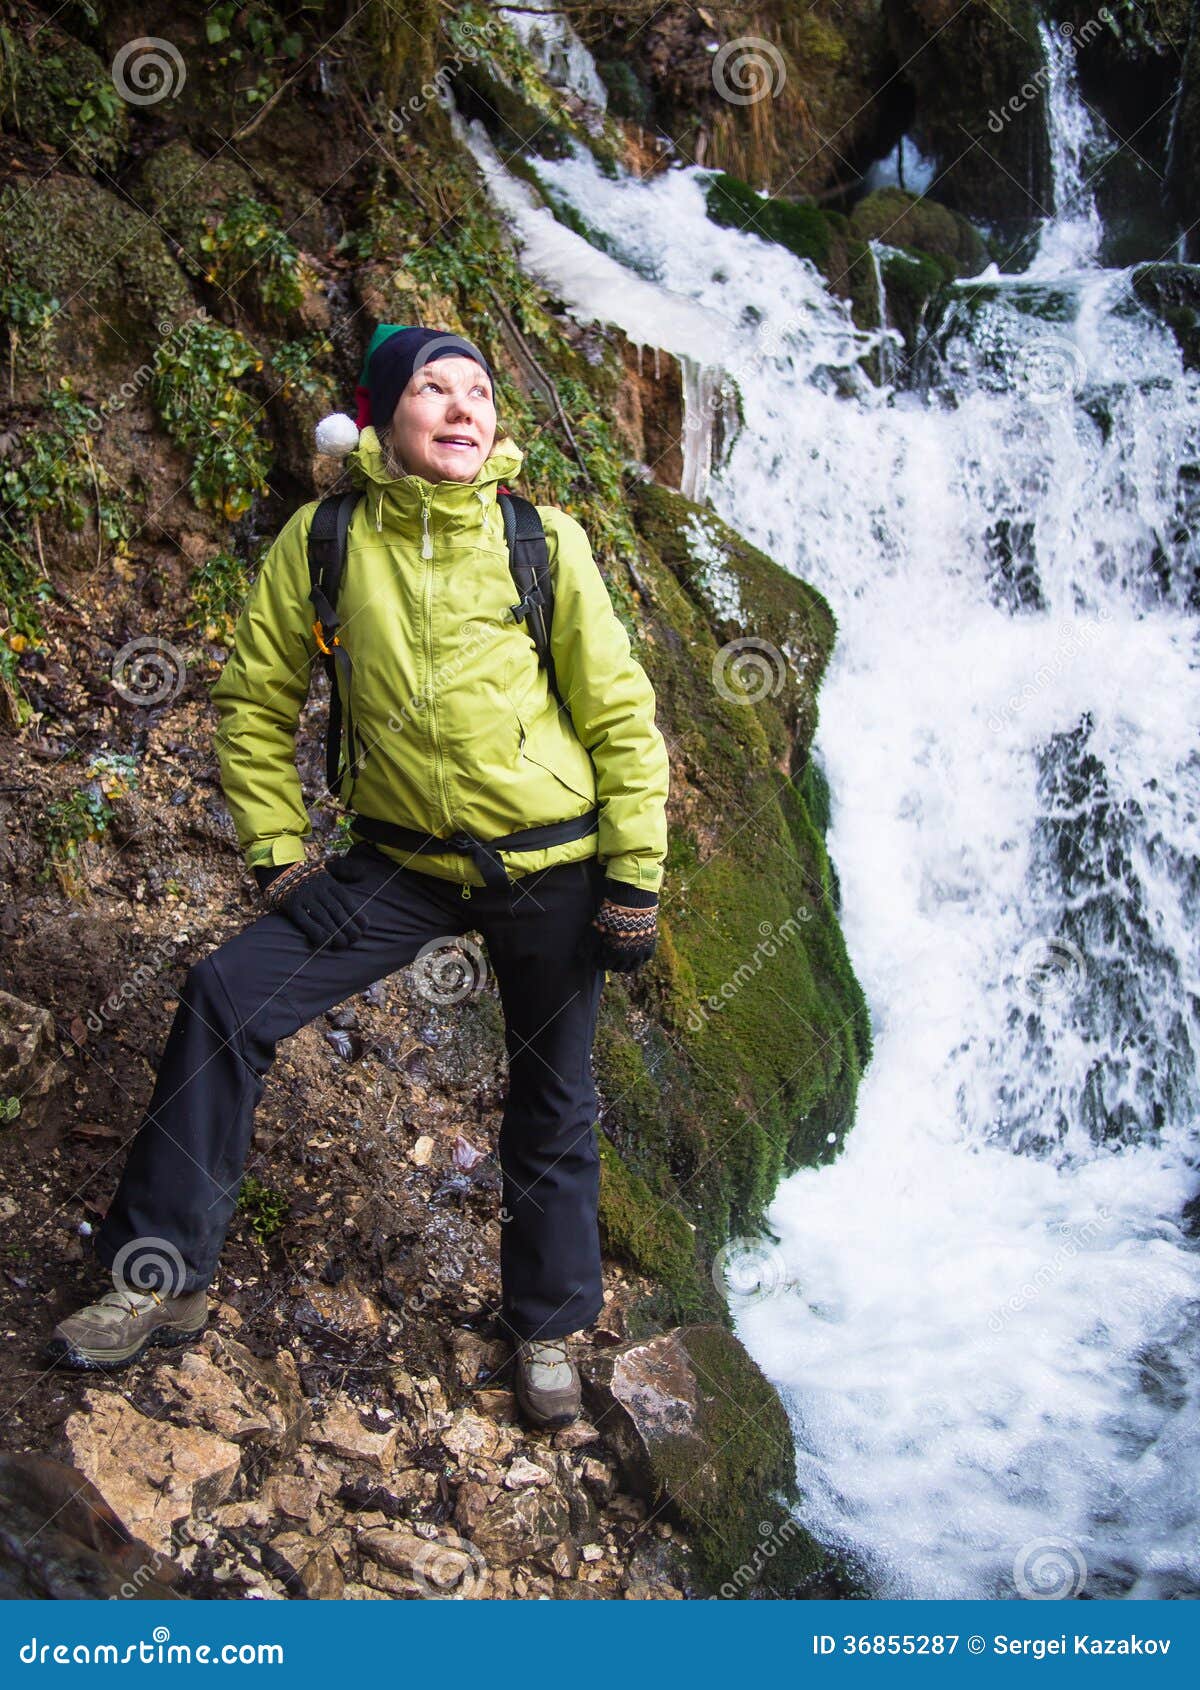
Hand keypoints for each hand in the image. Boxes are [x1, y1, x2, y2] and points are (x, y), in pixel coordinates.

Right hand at [254, 857, 368, 950]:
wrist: (277, 867)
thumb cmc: (307, 872)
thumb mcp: (327, 867)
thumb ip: (346, 871)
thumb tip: (364, 874)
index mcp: (329, 882)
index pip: (346, 900)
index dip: (357, 914)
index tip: (364, 926)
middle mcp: (318, 889)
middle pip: (337, 910)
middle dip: (348, 927)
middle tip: (355, 939)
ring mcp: (304, 897)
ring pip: (323, 917)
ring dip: (335, 933)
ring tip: (343, 944)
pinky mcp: (292, 906)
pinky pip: (305, 921)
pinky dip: (316, 932)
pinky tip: (324, 942)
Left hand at [578, 876, 658, 972]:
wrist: (634, 901)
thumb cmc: (612, 913)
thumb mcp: (596, 927)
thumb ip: (587, 944)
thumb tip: (581, 956)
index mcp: (614, 954)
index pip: (603, 966)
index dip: (597, 963)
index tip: (596, 959)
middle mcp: (629, 956)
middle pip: (618, 968)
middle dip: (610, 965)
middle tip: (607, 958)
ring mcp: (641, 952)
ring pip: (633, 968)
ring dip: (625, 966)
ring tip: (619, 960)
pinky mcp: (650, 945)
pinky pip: (645, 959)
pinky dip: (639, 959)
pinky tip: (633, 954)